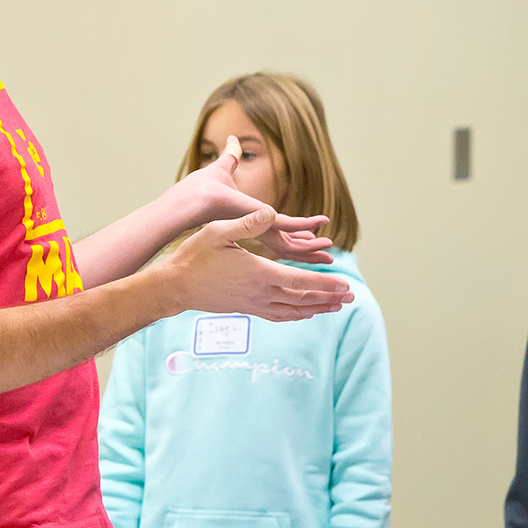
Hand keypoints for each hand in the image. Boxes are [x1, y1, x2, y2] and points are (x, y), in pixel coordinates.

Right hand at [163, 206, 352, 320]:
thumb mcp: (218, 231)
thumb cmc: (194, 256)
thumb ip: (247, 223)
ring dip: (318, 308)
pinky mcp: (247, 309)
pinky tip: (306, 313)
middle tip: (352, 298)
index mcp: (259, 273)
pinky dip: (297, 314)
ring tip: (337, 307)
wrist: (175, 287)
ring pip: (294, 311)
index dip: (325, 284)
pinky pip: (279, 315)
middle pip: (303, 299)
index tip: (346, 286)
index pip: (300, 281)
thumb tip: (271, 212)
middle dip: (330, 298)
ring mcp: (254, 304)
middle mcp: (260, 293)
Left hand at [177, 138, 335, 262]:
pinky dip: (306, 226)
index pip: (277, 234)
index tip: (310, 237)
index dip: (294, 237)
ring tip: (331, 250)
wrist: (188, 202)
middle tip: (328, 256)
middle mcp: (256, 230)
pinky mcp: (261, 222)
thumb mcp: (222, 169)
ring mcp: (258, 229)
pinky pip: (289, 227)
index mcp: (250, 221)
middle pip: (288, 246)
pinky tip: (320, 224)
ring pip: (292, 244)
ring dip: (312, 245)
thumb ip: (231, 157)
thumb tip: (233, 139)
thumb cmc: (198, 190)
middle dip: (308, 251)